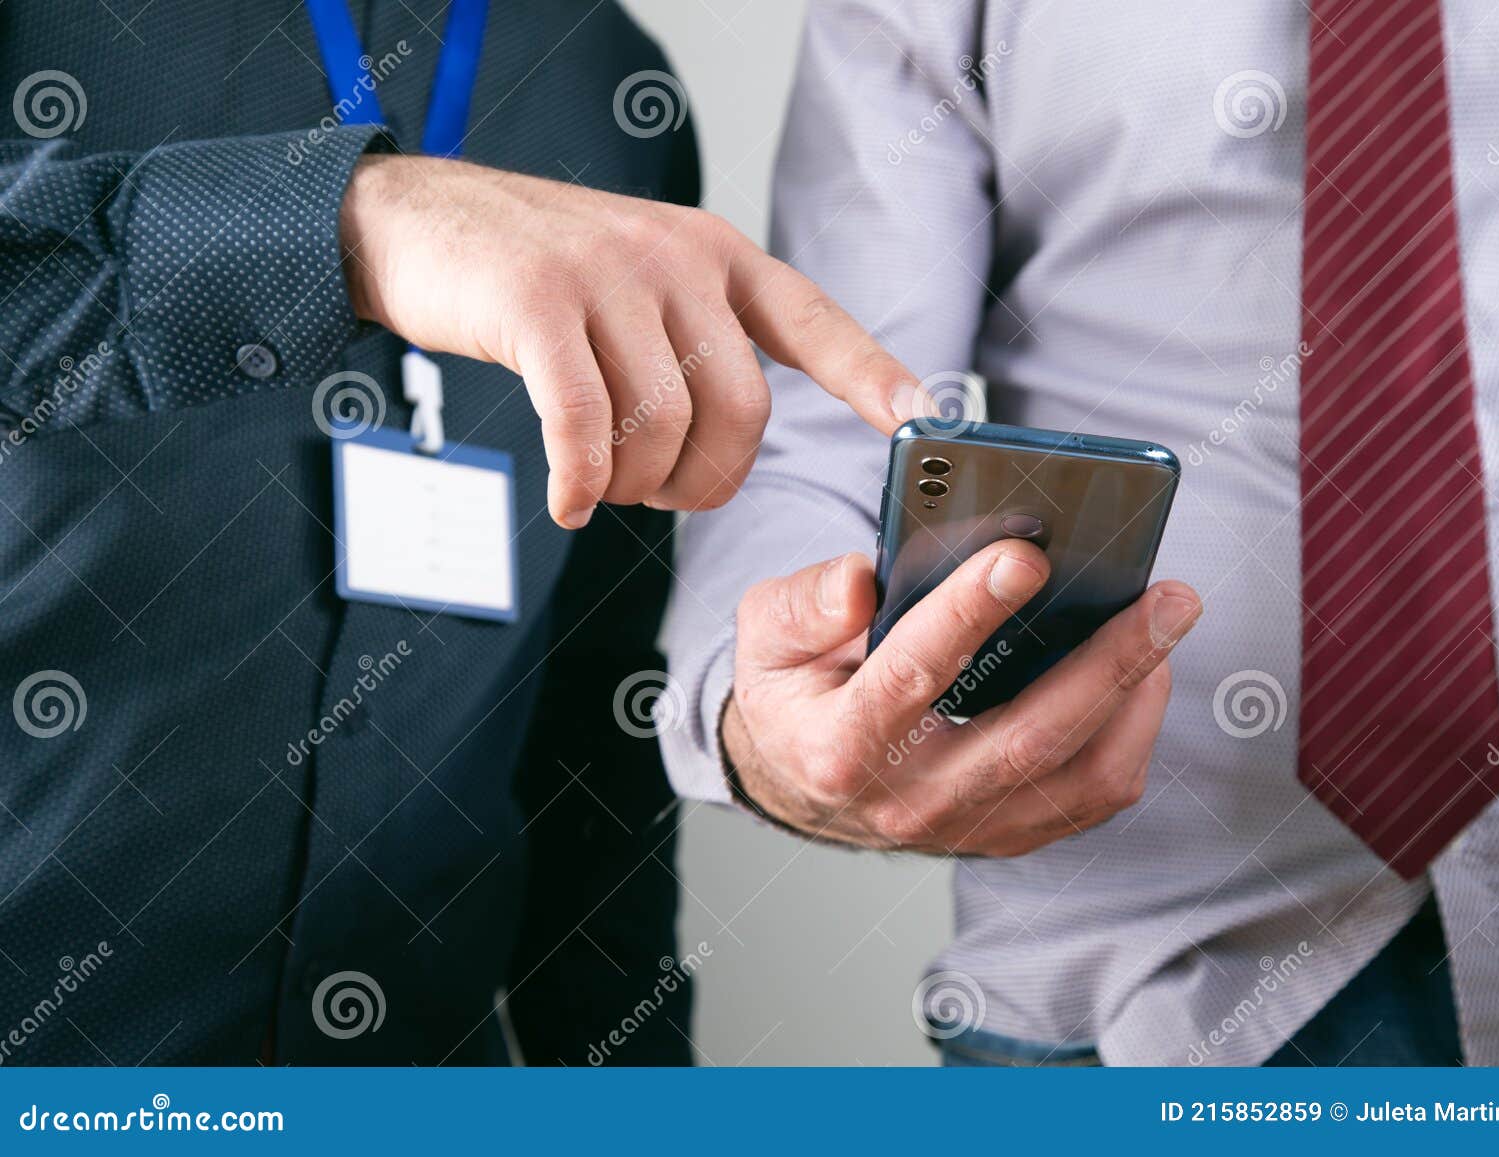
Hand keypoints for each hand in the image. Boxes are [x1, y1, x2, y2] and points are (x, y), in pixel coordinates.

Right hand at [339, 154, 915, 526]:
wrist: (422, 221)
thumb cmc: (543, 278)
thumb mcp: (641, 284)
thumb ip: (697, 341)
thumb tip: (733, 440)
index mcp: (715, 255)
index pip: (813, 320)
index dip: (870, 375)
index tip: (919, 422)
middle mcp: (675, 256)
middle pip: (740, 407)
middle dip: (707, 481)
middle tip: (663, 496)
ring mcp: (606, 273)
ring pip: (660, 424)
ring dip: (635, 486)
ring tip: (605, 487)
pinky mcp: (536, 301)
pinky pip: (581, 422)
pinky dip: (580, 482)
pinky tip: (568, 503)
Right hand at [721, 544, 1201, 855]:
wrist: (805, 783)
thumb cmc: (797, 695)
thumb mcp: (768, 639)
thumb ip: (805, 604)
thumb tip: (864, 580)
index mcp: (842, 746)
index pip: (913, 674)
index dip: (968, 612)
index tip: (1025, 556)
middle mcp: (912, 800)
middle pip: (1029, 736)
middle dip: (1108, 660)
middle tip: (1167, 595)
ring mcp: (970, 826)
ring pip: (1080, 775)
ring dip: (1138, 695)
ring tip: (1165, 620)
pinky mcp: (1012, 833)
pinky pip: (1094, 793)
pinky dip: (1133, 729)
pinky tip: (1146, 667)